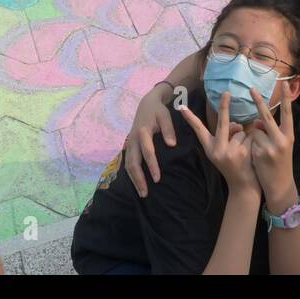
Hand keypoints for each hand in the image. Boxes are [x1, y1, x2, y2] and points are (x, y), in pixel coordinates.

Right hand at [125, 82, 177, 196]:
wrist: (146, 104)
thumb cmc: (158, 111)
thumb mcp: (166, 116)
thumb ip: (168, 129)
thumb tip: (172, 144)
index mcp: (143, 132)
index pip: (147, 152)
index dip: (152, 166)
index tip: (157, 179)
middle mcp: (133, 139)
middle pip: (133, 162)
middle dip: (138, 179)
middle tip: (145, 194)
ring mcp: (129, 143)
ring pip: (128, 164)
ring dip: (134, 179)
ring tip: (142, 193)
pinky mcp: (129, 146)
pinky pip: (127, 162)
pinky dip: (131, 174)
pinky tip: (136, 183)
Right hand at [180, 93, 256, 192]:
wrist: (243, 188)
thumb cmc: (235, 167)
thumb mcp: (225, 152)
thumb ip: (228, 135)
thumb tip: (236, 124)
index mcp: (210, 149)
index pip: (198, 130)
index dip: (190, 118)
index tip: (181, 107)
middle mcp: (216, 149)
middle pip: (222, 122)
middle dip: (224, 106)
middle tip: (226, 92)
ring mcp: (228, 151)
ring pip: (240, 130)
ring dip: (245, 138)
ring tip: (245, 154)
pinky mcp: (241, 153)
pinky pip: (250, 136)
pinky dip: (253, 142)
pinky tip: (251, 156)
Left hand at [248, 89, 295, 206]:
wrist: (280, 185)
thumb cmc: (280, 162)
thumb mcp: (282, 145)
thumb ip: (271, 131)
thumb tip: (257, 121)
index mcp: (289, 135)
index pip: (288, 113)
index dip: (286, 99)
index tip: (286, 84)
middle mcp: (282, 139)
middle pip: (266, 117)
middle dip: (258, 102)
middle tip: (251, 88)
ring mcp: (270, 147)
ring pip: (255, 131)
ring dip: (254, 138)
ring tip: (262, 152)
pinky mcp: (259, 154)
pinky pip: (249, 142)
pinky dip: (250, 147)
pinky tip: (257, 158)